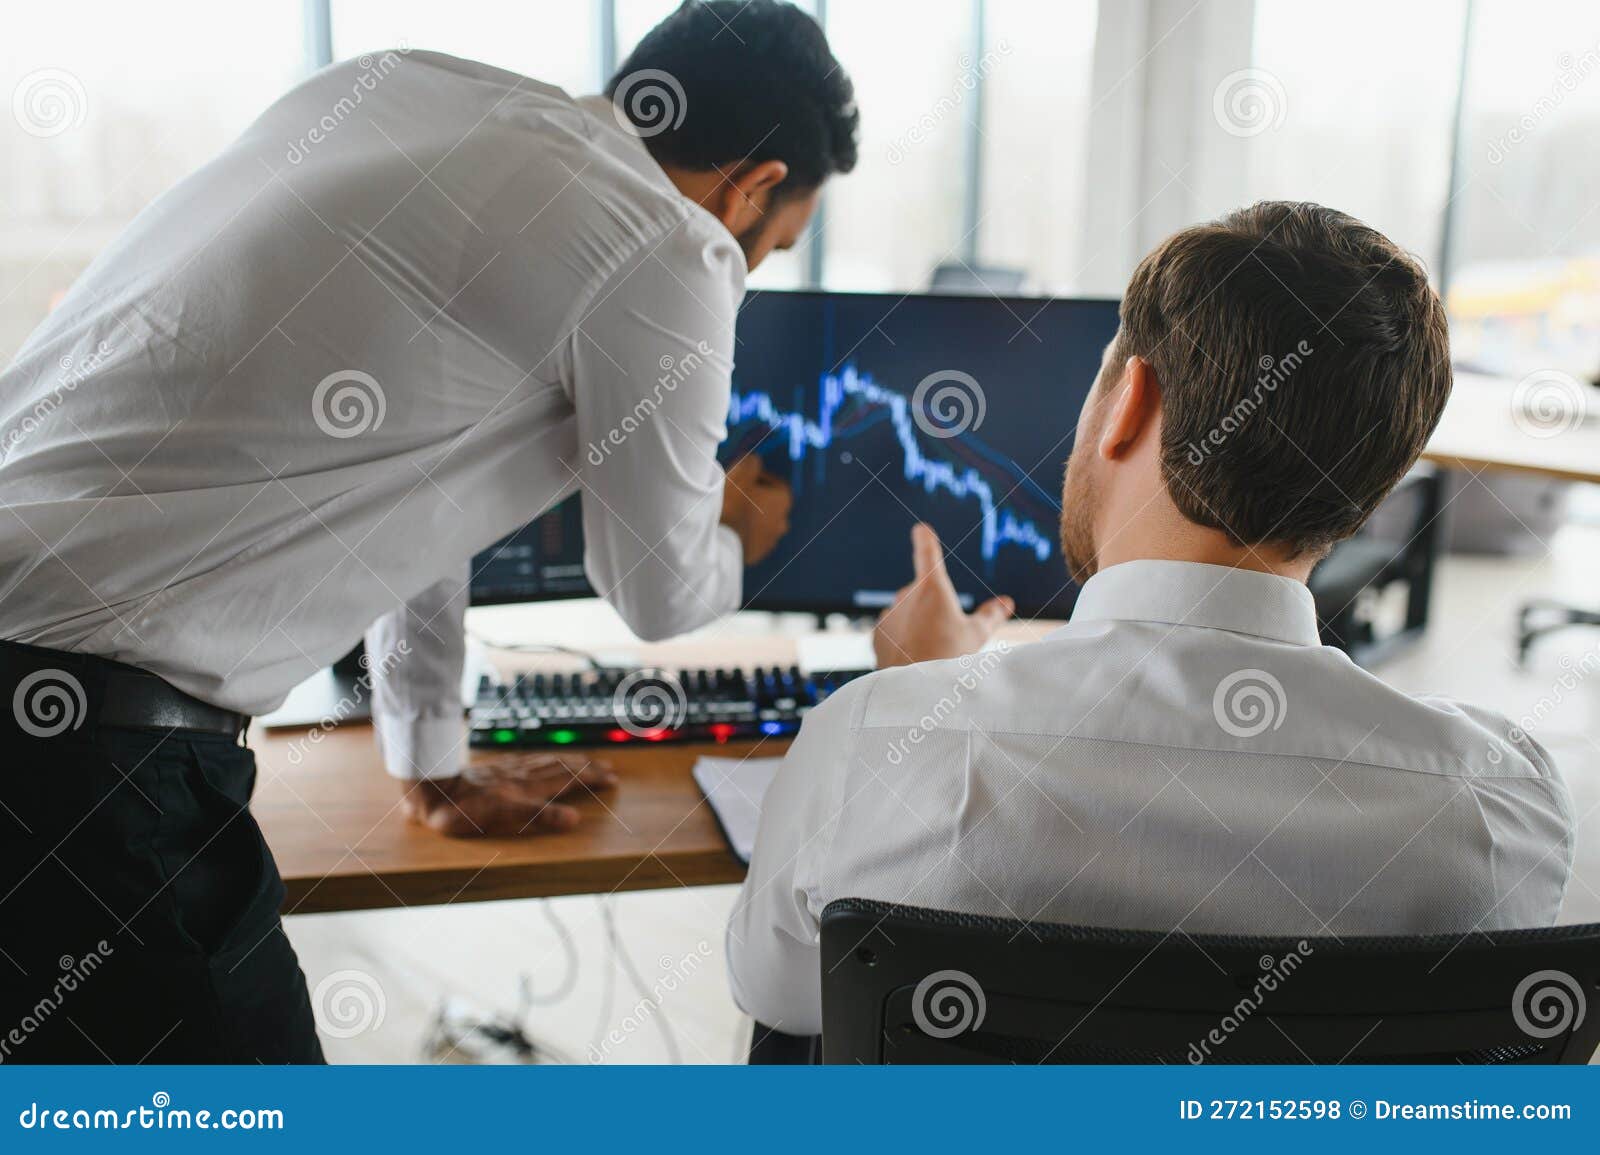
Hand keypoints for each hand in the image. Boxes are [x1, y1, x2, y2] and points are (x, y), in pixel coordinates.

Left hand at [402, 752, 616, 836]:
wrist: (431, 791)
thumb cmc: (464, 812)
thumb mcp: (503, 819)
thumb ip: (540, 817)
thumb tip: (574, 819)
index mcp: (529, 788)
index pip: (569, 779)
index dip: (591, 779)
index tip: (612, 779)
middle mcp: (523, 775)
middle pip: (563, 767)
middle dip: (588, 768)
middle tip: (609, 769)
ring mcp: (510, 770)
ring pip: (548, 761)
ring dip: (571, 761)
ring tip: (587, 760)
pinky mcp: (496, 768)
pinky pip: (531, 760)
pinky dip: (547, 759)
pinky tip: (546, 759)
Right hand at [720, 454, 792, 564]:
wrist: (716, 538)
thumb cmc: (730, 501)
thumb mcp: (741, 471)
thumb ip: (752, 462)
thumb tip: (755, 461)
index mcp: (783, 500)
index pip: (774, 483)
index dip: (758, 477)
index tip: (742, 476)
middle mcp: (782, 521)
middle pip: (769, 504)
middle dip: (755, 498)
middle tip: (734, 493)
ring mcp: (770, 540)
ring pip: (760, 522)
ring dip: (749, 516)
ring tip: (729, 511)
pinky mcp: (756, 554)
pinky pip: (751, 538)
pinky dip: (743, 532)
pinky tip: (728, 527)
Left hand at [873, 523, 1014, 667]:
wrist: (914, 690)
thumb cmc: (949, 660)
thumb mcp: (976, 637)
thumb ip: (990, 616)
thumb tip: (1006, 602)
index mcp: (932, 588)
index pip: (928, 554)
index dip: (925, 540)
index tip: (921, 530)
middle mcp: (906, 596)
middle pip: (922, 593)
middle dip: (932, 606)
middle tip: (947, 635)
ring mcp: (889, 614)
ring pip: (907, 612)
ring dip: (917, 623)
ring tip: (931, 650)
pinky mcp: (877, 634)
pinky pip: (893, 630)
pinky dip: (902, 638)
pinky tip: (913, 657)